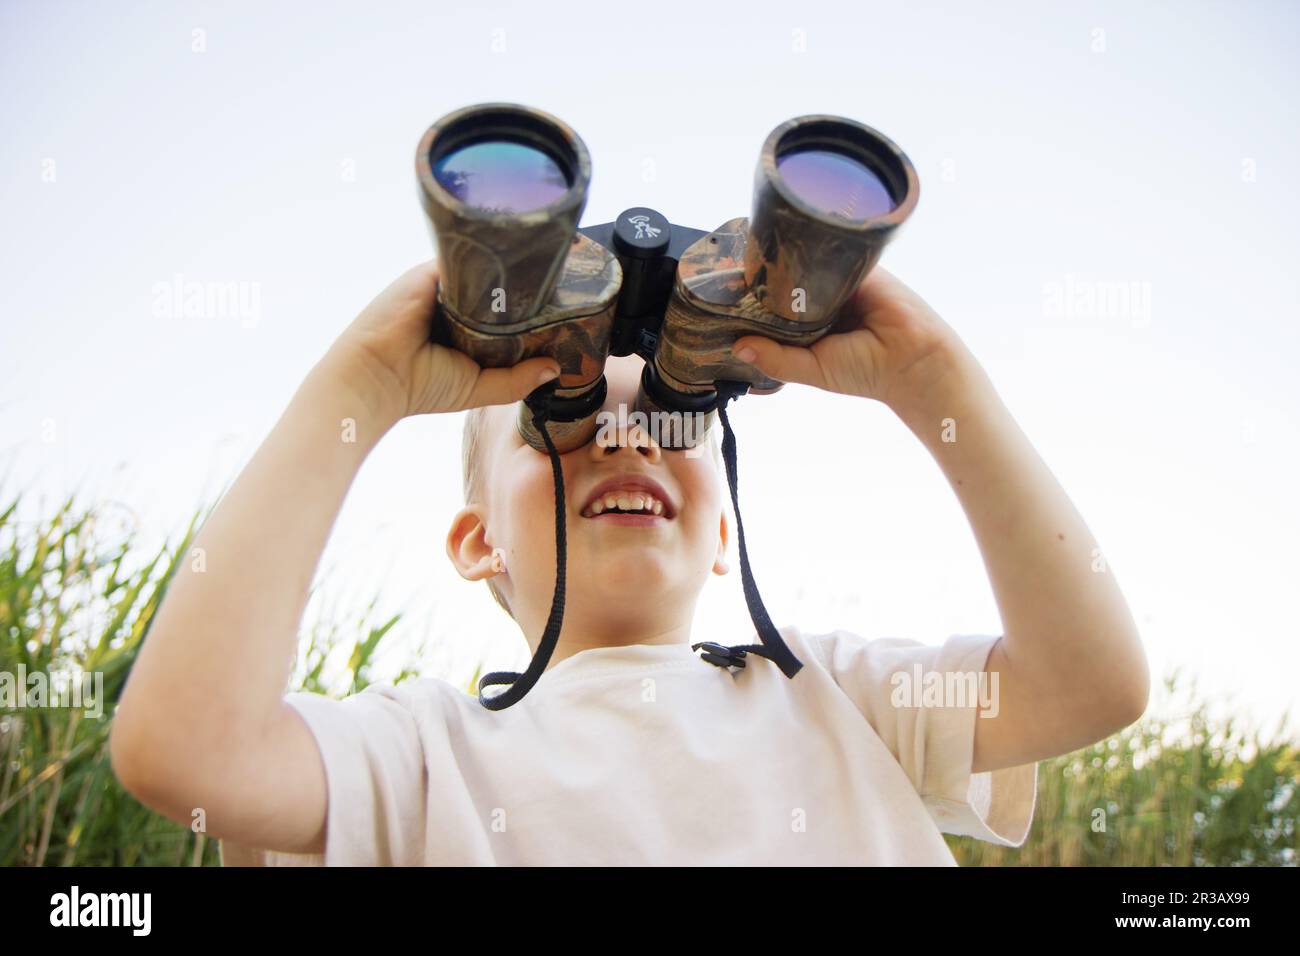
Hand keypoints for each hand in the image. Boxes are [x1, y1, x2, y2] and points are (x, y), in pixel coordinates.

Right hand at [321, 260, 560, 425]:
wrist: (377, 375)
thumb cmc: (421, 387)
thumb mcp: (478, 387)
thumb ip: (516, 380)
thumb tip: (555, 369)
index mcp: (463, 328)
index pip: (501, 311)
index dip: (527, 311)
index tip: (559, 309)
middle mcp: (452, 303)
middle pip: (495, 287)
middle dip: (523, 290)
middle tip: (561, 288)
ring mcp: (441, 285)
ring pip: (483, 270)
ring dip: (509, 273)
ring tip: (547, 272)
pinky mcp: (429, 272)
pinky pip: (464, 258)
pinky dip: (488, 261)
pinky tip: (517, 264)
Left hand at [730, 267, 973, 415]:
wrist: (913, 358)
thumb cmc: (865, 371)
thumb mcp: (812, 369)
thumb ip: (777, 360)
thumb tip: (738, 348)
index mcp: (809, 327)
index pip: (772, 309)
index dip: (749, 303)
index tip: (719, 296)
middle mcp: (821, 302)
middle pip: (784, 284)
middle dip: (760, 279)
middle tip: (724, 267)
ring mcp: (838, 282)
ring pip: (802, 265)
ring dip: (781, 261)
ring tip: (745, 249)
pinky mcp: (857, 265)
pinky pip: (828, 251)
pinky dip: (809, 248)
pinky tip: (783, 241)